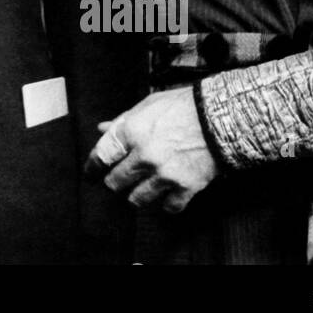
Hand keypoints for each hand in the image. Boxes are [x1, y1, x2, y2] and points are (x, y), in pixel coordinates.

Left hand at [84, 88, 217, 213]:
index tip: (91, 174)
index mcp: (131, 132)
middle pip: (115, 182)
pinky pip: (168, 208)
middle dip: (114, 182)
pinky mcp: (185, 187)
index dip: (92, 168)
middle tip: (118, 181)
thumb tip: (102, 129)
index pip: (101, 156)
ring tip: (142, 189)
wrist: (221, 117)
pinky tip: (168, 195)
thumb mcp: (148, 105)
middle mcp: (144, 156)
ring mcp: (164, 174)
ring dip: (137, 195)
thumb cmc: (183, 107)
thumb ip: (123, 120)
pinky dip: (167, 204)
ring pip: (137, 199)